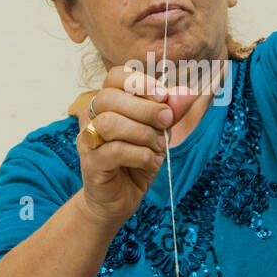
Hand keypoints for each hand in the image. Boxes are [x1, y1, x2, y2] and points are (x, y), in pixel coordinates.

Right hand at [76, 66, 198, 226]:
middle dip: (146, 108)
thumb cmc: (136, 162)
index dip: (139, 81)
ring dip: (142, 133)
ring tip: (158, 146)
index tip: (163, 96)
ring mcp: (88, 140)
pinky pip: (114, 151)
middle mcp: (91, 117)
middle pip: (110, 97)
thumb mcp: (159, 133)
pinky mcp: (90, 163)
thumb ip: (170, 112)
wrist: (120, 199)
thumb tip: (188, 92)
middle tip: (167, 122)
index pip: (115, 77)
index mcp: (108, 103)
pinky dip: (140, 154)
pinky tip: (151, 161)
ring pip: (109, 122)